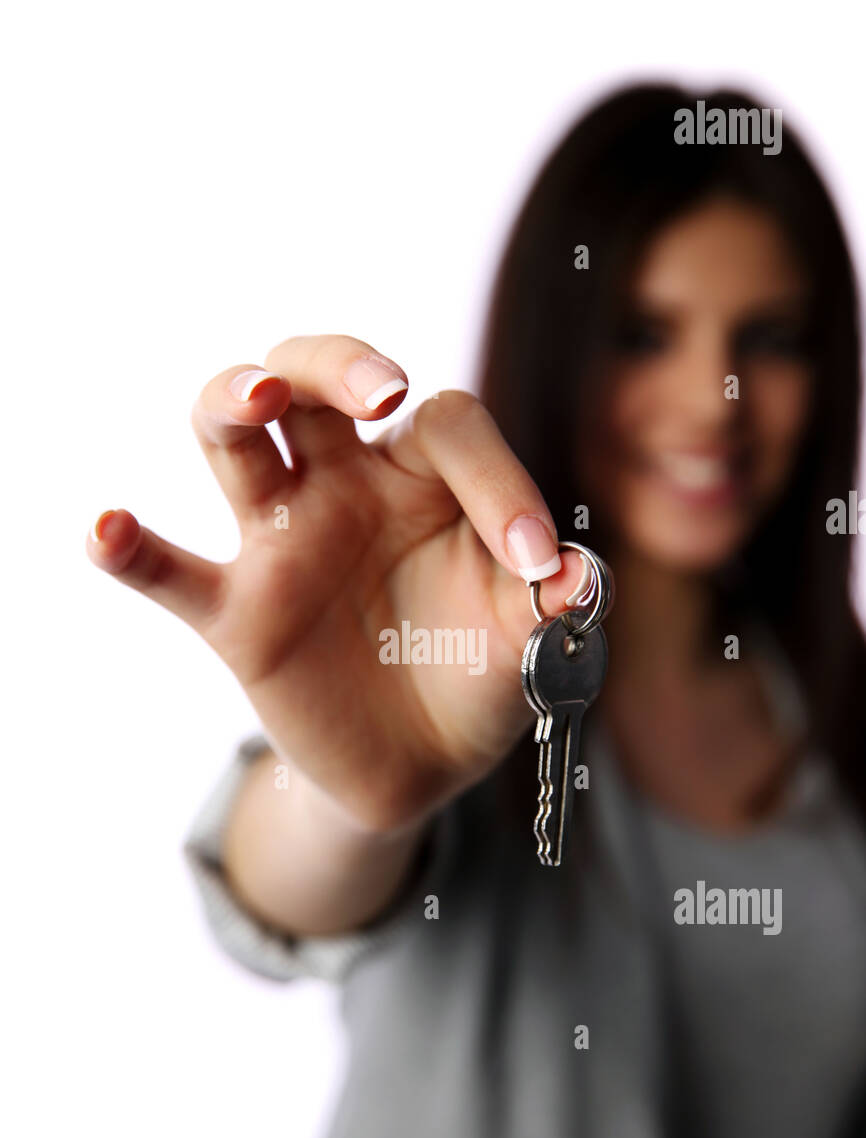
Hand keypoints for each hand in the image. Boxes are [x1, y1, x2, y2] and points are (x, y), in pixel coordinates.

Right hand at [86, 334, 590, 829]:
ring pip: (236, 435)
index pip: (448, 425)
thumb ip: (555, 604)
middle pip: (319, 375)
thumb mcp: (532, 642)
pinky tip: (106, 528)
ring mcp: (285, 541)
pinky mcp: (239, 612)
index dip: (496, 480)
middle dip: (340, 363)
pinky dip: (130, 549)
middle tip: (383, 391)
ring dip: (237, 397)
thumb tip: (576, 577)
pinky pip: (169, 570)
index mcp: (428, 476)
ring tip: (260, 398)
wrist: (422, 766)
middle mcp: (348, 485)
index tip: (535, 565)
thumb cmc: (479, 678)